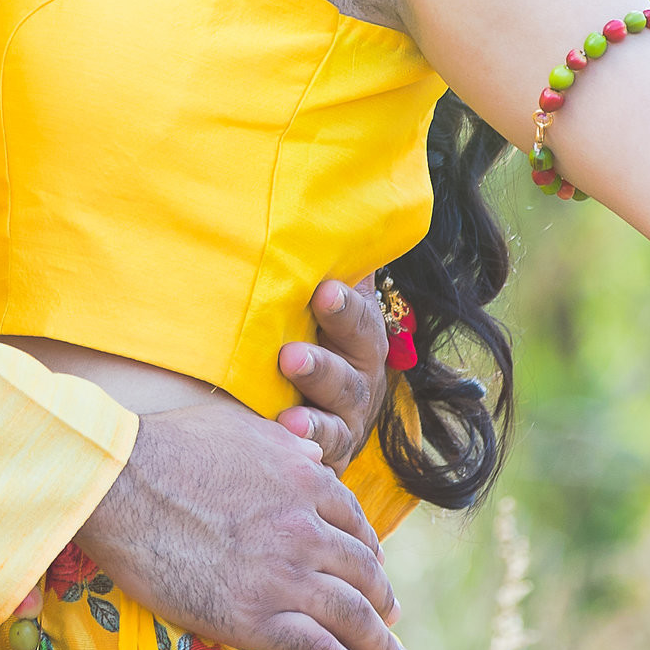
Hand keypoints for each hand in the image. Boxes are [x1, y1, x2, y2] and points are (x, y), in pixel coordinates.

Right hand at [74, 404, 414, 649]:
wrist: (119, 482)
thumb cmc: (166, 446)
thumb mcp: (241, 428)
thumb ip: (285, 446)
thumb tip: (313, 455)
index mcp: (306, 481)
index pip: (355, 527)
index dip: (370, 556)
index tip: (374, 574)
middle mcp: (307, 529)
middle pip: (364, 575)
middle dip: (383, 602)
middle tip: (392, 622)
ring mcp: (284, 576)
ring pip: (352, 618)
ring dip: (381, 647)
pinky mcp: (254, 617)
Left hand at [274, 278, 394, 471]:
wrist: (311, 403)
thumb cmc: (309, 333)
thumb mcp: (319, 300)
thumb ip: (328, 261)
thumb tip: (327, 193)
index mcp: (360, 334)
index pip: (359, 317)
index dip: (344, 306)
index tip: (322, 291)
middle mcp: (361, 376)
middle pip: (351, 369)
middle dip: (323, 362)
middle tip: (289, 356)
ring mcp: (348, 419)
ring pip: (339, 416)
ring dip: (315, 412)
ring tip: (288, 415)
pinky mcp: (331, 453)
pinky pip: (324, 456)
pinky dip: (308, 451)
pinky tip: (288, 446)